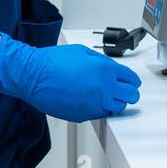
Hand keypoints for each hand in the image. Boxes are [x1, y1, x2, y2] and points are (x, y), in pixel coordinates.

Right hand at [0, 31, 141, 122]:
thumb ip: (102, 62)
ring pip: (118, 108)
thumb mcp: (82, 52)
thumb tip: (112, 70)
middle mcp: (103, 89)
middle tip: (124, 91)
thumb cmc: (53, 62)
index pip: (131, 79)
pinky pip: (100, 114)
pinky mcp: (84, 115)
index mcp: (104, 70)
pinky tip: (91, 99)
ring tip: (106, 96)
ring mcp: (94, 104)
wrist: (33, 75)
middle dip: (129, 93)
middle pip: (131, 96)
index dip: (132, 80)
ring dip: (115, 101)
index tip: (132, 82)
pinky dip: (99, 108)